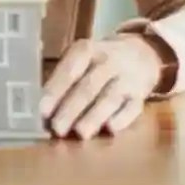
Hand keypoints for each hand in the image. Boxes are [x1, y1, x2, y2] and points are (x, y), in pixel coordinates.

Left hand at [40, 35, 167, 139]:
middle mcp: (107, 62)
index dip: (55, 92)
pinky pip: (133, 108)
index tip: (43, 111)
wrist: (142, 53)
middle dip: (71, 110)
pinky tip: (110, 129)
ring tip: (81, 134)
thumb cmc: (98, 60)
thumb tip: (44, 109)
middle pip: (88, 88)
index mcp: (86, 50)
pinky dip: (122, 119)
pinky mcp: (141, 95)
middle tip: (57, 129)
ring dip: (94, 117)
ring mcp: (127, 78)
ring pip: (110, 98)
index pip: (69, 72)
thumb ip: (62, 78)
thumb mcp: (80, 57)